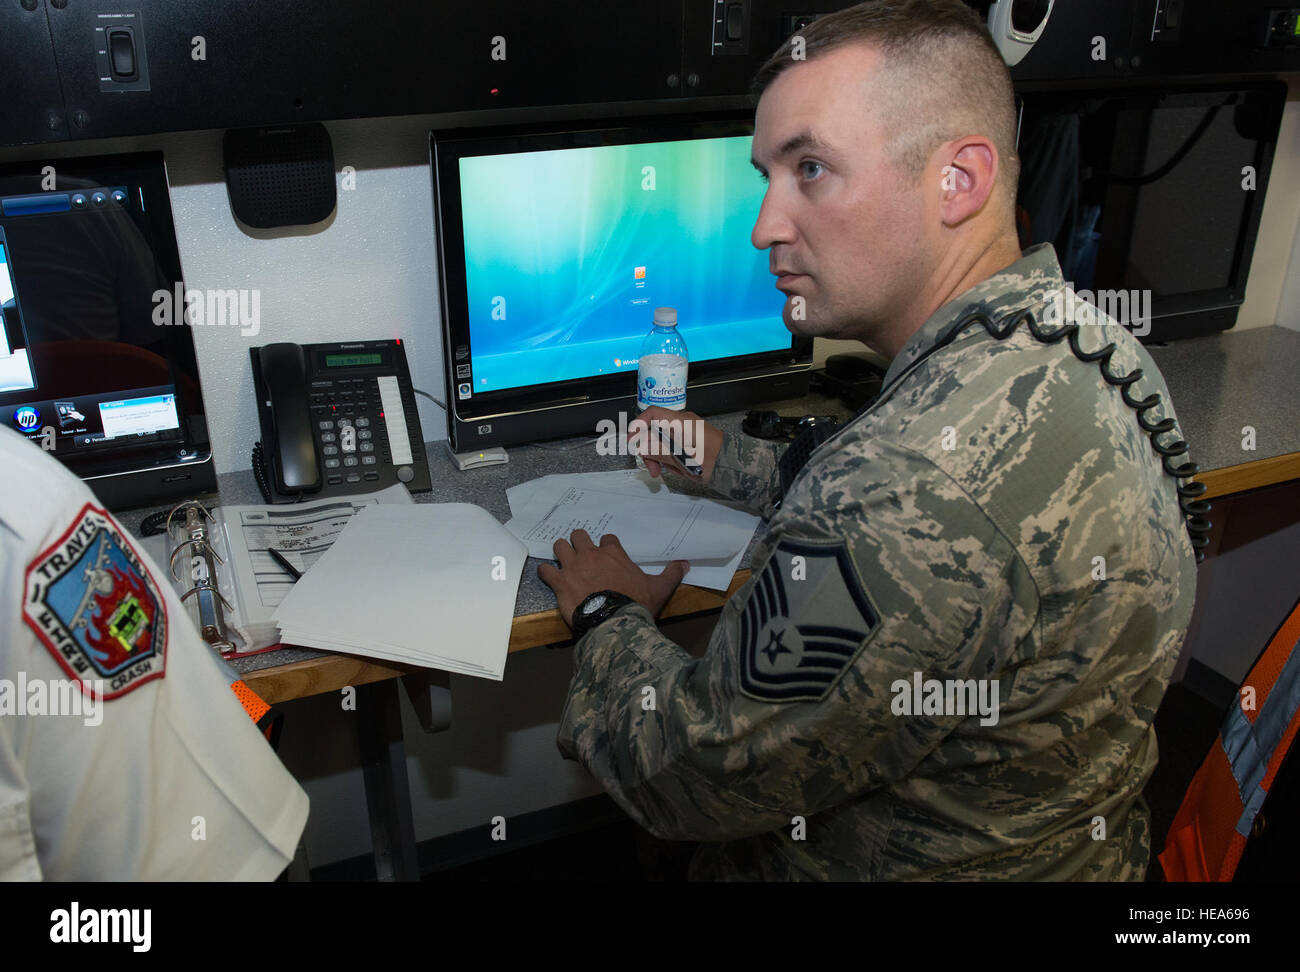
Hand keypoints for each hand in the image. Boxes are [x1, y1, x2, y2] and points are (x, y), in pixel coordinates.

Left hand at [537, 529, 687, 629]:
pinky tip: (548, 577)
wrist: (613, 621)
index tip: (607, 554)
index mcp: (613, 554)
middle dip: (579, 542)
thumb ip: (672, 574)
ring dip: (560, 552)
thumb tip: (685, 564)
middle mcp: (591, 555)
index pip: (607, 538)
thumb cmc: (636, 603)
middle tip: (581, 554)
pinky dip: (546, 573)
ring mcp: (573, 567)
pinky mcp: (559, 582)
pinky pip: (546, 570)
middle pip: (579, 536)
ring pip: (559, 547)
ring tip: (563, 561)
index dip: (606, 545)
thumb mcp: (659, 588)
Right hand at [628, 407, 723, 482]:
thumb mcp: (683, 459)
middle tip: (652, 467)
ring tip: (664, 471)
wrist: (733, 465)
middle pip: (655, 431)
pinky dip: (671, 457)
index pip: (652, 413)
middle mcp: (683, 423)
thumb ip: (661, 451)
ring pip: (663, 441)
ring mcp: (687, 431)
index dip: (638, 425)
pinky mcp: (690, 440)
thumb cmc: (714, 459)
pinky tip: (677, 468)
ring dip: (660, 456)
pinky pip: (673, 446)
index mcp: (680, 422)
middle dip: (650, 449)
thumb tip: (642, 447)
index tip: (632, 441)